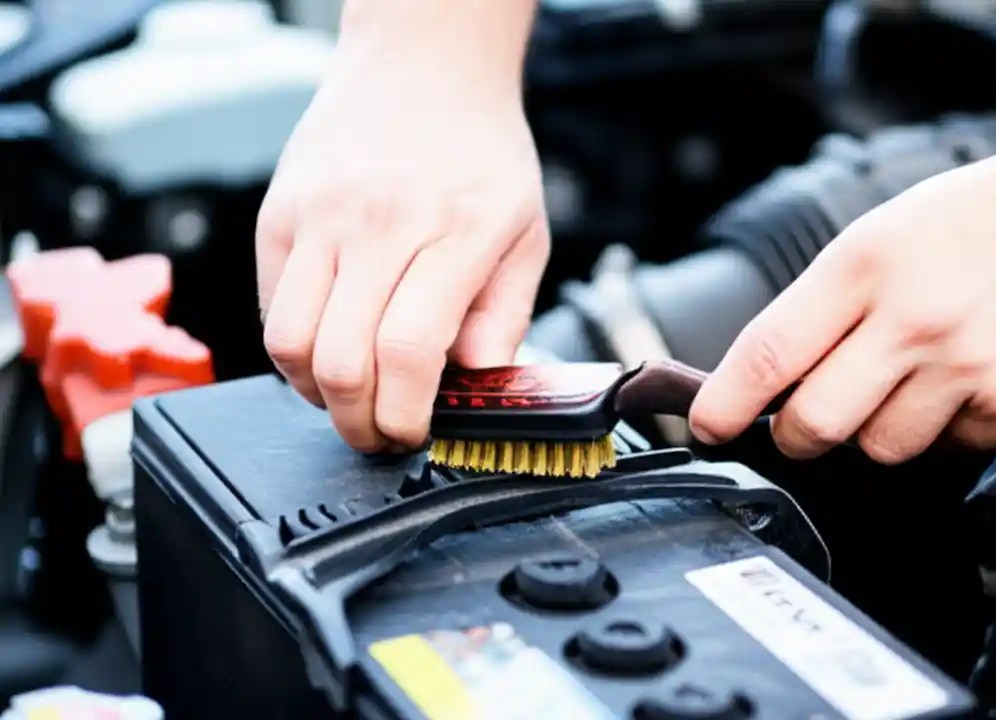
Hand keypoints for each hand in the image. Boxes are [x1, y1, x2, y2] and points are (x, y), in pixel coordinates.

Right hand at [256, 24, 548, 451]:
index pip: (409, 352)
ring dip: (316, 393)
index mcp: (455, 232)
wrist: (422, 65)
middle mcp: (379, 223)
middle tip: (379, 431)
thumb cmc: (480, 152)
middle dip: (357, 422)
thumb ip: (504, 318)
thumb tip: (475, 386)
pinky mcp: (278, 213)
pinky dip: (293, 346)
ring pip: (288, 344)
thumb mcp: (525, 235)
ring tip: (350, 394)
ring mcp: (319, 216)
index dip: (405, 415)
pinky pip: (270, 306)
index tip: (414, 432)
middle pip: (339, 362)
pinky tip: (329, 343)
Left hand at [689, 129, 995, 462]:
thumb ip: (835, 299)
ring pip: (883, 447)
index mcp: (867, 263)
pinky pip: (956, 447)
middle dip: (800, 433)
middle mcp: (912, 319)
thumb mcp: (896, 228)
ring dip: (884, 428)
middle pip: (815, 423)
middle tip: (809, 420)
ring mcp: (968, 367)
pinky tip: (978, 375)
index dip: (724, 403)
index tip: (706, 425)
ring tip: (922, 374)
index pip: (769, 352)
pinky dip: (955, 426)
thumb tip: (780, 368)